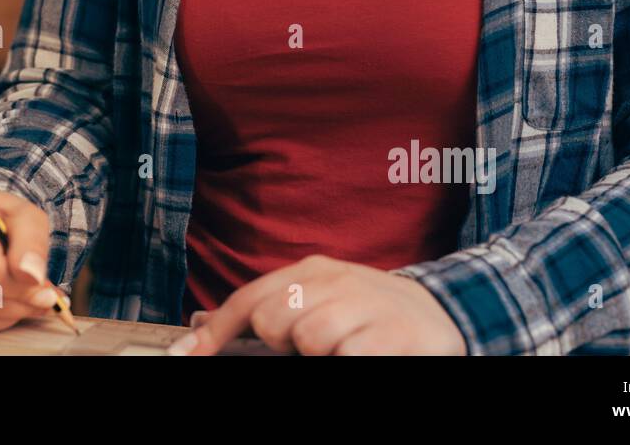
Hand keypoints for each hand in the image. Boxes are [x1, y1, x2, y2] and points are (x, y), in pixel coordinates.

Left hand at [170, 255, 467, 354]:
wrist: (442, 314)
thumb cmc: (369, 314)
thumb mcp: (317, 301)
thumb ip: (264, 310)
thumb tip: (201, 326)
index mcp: (314, 270)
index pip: (251, 297)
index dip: (218, 330)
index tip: (187, 354)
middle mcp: (336, 281)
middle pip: (274, 319)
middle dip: (283, 341)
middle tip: (312, 345)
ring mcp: (364, 306)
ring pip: (309, 339)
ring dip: (319, 353)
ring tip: (344, 347)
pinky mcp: (391, 337)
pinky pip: (345, 356)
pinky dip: (345, 358)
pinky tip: (358, 353)